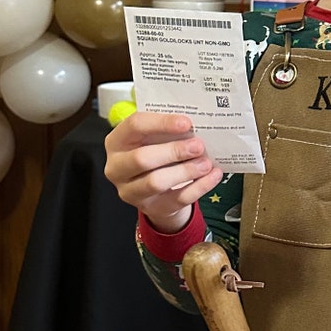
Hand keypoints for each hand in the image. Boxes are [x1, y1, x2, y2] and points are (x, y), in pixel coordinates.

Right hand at [104, 111, 223, 233]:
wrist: (154, 188)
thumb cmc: (154, 152)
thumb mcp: (153, 138)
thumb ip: (167, 129)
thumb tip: (198, 122)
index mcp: (117, 142)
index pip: (134, 126)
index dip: (161, 123)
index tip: (186, 123)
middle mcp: (117, 168)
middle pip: (142, 158)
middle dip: (174, 151)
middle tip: (199, 146)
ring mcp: (131, 191)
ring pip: (157, 182)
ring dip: (186, 171)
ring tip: (206, 163)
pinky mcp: (152, 208)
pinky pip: (177, 199)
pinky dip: (199, 187)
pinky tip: (213, 175)